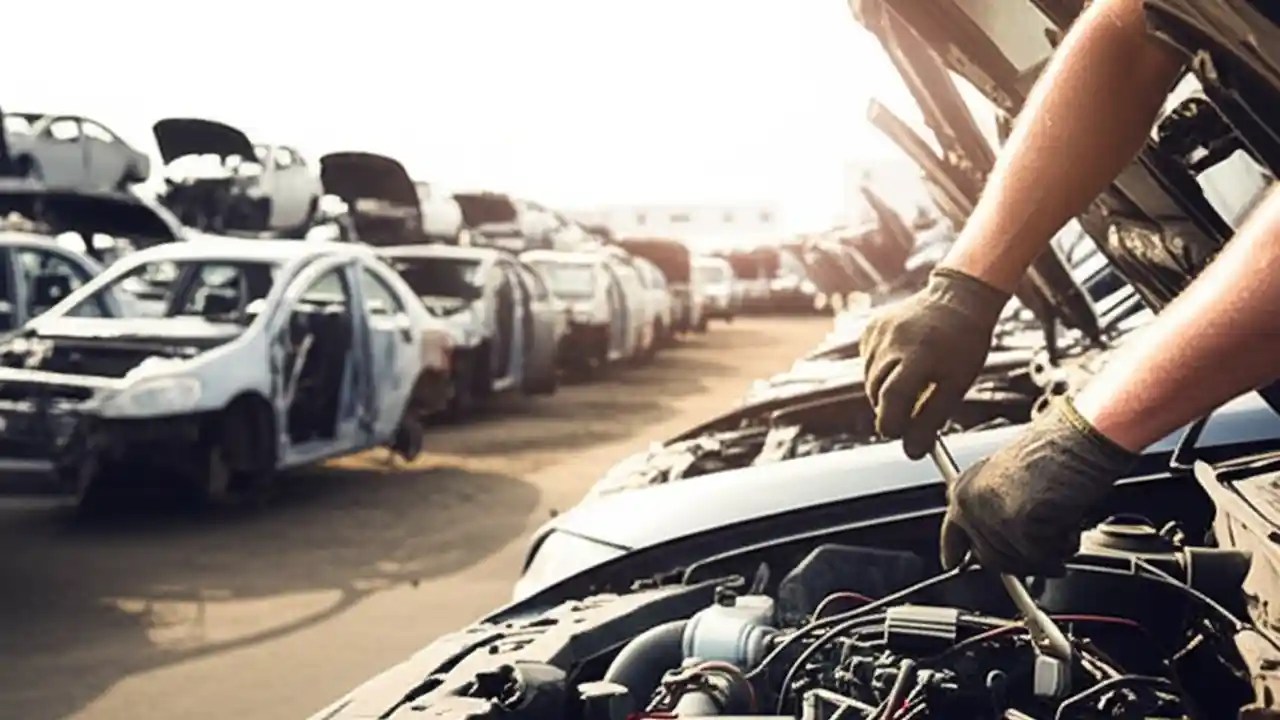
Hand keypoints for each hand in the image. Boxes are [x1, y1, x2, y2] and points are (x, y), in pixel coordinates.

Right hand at [861, 268, 1009, 458]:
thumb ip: (932, 419)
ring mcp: (879, 332)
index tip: (897, 434)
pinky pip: (868, 362)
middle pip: (877, 392)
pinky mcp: (871, 327)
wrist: (958, 298)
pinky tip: (900, 362)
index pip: (892, 398)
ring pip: (869, 379)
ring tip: (910, 381)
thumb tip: (912, 452)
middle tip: (909, 411)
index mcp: (920, 355)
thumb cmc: (964, 344)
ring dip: (884, 390)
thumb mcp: (957, 384)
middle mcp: (893, 341)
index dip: (891, 423)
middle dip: (889, 408)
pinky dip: (880, 370)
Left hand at [940, 396, 1139, 574]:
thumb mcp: (1011, 478)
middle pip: (989, 557)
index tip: (953, 563)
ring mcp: (992, 515)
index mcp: (966, 487)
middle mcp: (972, 502)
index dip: (955, 552)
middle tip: (1045, 554)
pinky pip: (1041, 557)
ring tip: (1063, 531)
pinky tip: (1070, 525)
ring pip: (1017, 561)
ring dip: (1046, 554)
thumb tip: (999, 542)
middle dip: (1020, 561)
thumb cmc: (1055, 449)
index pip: (952, 533)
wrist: (1078, 436)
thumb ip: (994, 509)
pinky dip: (1062, 547)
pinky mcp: (1018, 526)